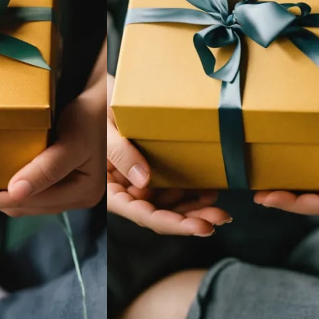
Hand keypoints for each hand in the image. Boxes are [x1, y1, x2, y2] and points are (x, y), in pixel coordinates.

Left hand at [0, 78, 107, 215]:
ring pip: (26, 203)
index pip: (27, 202)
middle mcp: (80, 198)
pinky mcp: (66, 182)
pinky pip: (32, 193)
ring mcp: (73, 192)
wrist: (105, 99)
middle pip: (24, 207)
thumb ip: (47, 168)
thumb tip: (15, 192)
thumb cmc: (92, 114)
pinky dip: (9, 187)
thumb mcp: (72, 141)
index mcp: (84, 192)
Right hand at [106, 81, 230, 235]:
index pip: (141, 213)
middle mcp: (124, 190)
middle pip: (158, 214)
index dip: (170, 223)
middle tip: (222, 218)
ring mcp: (137, 182)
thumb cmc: (96, 104)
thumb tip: (145, 182)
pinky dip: (191, 194)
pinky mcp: (149, 171)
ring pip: (168, 206)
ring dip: (195, 210)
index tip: (198, 228)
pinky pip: (172, 189)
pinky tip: (211, 192)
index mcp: (109, 186)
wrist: (97, 90)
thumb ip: (120, 153)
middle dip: (190, 221)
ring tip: (222, 211)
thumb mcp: (105, 125)